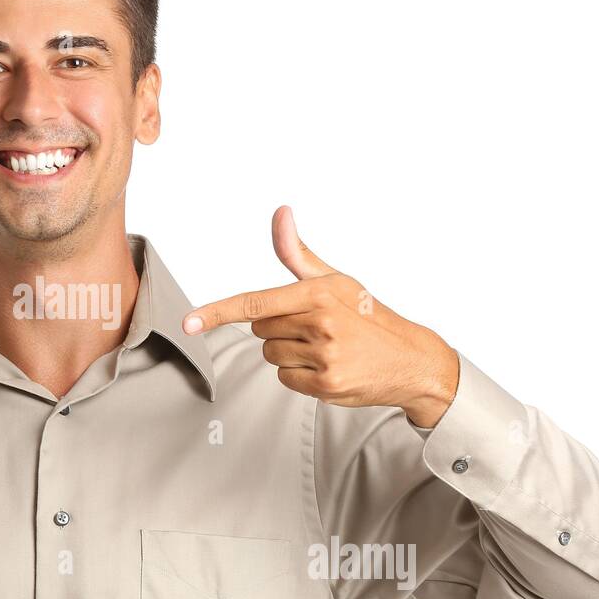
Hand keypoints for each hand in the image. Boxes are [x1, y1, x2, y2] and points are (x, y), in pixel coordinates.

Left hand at [182, 206, 458, 427]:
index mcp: (319, 293)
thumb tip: (280, 213)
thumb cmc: (367, 314)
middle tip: (315, 328)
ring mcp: (324, 357)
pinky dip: (299, 375)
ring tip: (325, 347)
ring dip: (289, 352)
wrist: (410, 359)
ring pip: (271, 354)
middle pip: (260, 330)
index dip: (217, 313)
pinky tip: (328, 367)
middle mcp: (321, 324)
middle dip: (278, 327)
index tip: (188, 324)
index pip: (255, 304)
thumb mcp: (336, 279)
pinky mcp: (326, 385)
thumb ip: (297, 254)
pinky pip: (285, 378)